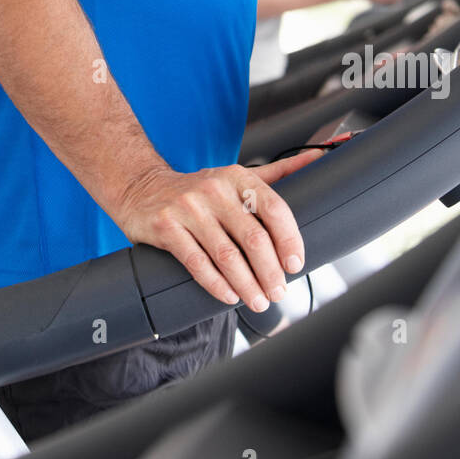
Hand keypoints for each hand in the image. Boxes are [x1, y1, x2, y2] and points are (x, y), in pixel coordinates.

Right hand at [113, 149, 324, 308]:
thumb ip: (277, 172)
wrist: (140, 187)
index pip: (274, 207)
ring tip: (259, 301)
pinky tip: (229, 296)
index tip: (296, 264)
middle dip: (270, 271)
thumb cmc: (197, 189)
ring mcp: (187, 208)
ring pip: (227, 255)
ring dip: (247, 285)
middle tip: (278, 292)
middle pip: (253, 237)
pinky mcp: (165, 227)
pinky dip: (217, 284)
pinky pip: (197, 263)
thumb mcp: (235, 176)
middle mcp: (213, 189)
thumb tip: (318, 157)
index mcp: (236, 176)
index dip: (289, 239)